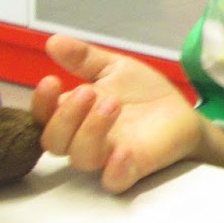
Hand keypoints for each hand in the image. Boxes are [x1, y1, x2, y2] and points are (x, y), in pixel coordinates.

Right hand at [32, 34, 204, 193]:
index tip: (52, 80)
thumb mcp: (114, 68)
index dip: (41, 103)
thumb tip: (53, 41)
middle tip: (88, 92)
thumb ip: (85, 58)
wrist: (182, 112)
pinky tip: (123, 150)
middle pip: (55, 142)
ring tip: (112, 103)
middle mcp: (86, 138)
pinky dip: (115, 169)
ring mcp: (108, 156)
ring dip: (90, 130)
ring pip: (81, 158)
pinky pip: (115, 181)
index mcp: (76, 115)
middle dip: (66, 116)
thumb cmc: (144, 94)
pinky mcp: (133, 169)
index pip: (44, 117)